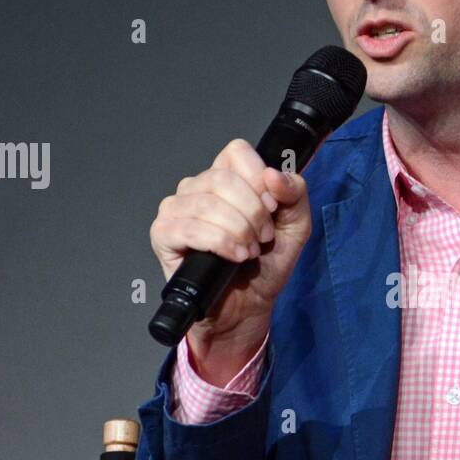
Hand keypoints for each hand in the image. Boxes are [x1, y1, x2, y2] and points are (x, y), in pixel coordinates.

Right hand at [150, 138, 311, 350]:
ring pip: (208, 203)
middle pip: (224, 179)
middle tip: (262, 238)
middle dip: (253, 213)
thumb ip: (295, 194)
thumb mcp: (295, 226)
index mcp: (225, 178)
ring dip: (239, 231)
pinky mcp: (163, 235)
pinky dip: (220, 242)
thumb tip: (274, 174)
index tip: (271, 208)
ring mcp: (176, 210)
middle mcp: (196, 188)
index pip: (236, 152)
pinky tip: (234, 257)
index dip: (258, 179)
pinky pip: (190, 228)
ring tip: (248, 252)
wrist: (248, 307)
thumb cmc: (265, 266)